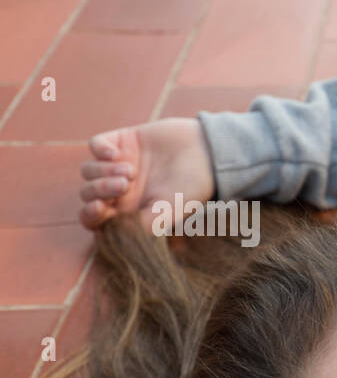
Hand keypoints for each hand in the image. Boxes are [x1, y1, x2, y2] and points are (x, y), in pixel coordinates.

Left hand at [80, 117, 215, 230]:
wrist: (207, 153)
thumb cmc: (192, 187)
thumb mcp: (170, 211)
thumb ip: (145, 224)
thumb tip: (122, 236)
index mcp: (128, 210)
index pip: (94, 217)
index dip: (90, 215)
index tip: (99, 208)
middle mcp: (119, 189)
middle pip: (88, 193)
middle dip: (100, 190)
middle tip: (125, 185)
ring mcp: (118, 164)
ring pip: (89, 170)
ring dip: (103, 171)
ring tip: (130, 170)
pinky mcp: (122, 142)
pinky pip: (95, 145)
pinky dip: (100, 150)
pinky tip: (117, 155)